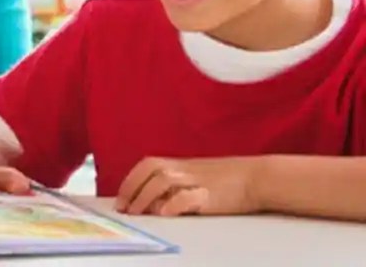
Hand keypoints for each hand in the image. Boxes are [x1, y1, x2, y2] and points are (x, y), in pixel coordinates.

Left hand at [116, 156, 263, 216]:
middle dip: (132, 189)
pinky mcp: (209, 195)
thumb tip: (153, 202)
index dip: (130, 181)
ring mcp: (196, 180)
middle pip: (150, 171)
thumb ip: (176, 185)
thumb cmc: (228, 179)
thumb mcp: (197, 176)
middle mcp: (184, 169)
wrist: (258, 178)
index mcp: (180, 164)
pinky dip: (173, 204)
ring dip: (145, 197)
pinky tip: (164, 213)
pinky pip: (186, 197)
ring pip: (162, 182)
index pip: (146, 166)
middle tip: (124, 209)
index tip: (121, 199)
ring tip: (137, 213)